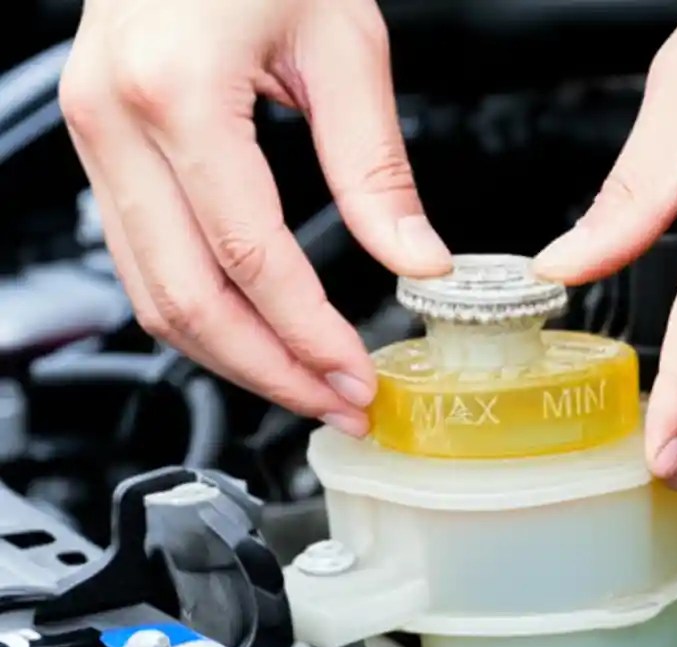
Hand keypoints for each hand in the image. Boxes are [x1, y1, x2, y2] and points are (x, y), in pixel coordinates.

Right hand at [59, 0, 449, 435]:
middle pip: (186, 298)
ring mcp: (94, 133)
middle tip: (337, 405)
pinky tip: (257, 332)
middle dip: (269, 371)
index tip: (358, 378)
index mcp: (177, 92)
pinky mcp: (101, 140)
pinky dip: (202, 308)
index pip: (251, 258)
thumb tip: (415, 262)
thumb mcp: (343, 44)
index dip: (309, 335)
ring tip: (305, 384)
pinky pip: (143, 255)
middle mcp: (115, 120)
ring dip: (232, 355)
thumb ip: (375, 166)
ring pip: (151, 291)